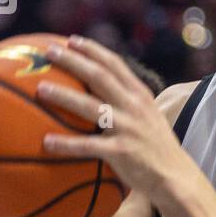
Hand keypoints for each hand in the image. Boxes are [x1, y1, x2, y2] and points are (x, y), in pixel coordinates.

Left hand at [37, 37, 191, 202]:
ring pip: (90, 107)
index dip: (92, 50)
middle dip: (73, 61)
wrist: (174, 176)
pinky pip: (88, 146)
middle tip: (49, 51)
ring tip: (41, 89)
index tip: (71, 40)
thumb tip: (95, 91)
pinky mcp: (121, 151)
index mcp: (140, 95)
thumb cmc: (155, 146)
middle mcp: (134, 106)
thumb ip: (126, 101)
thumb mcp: (147, 116)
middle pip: (99, 77)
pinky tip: (47, 142)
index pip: (114, 64)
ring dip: (64, 96)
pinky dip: (66, 144)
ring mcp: (128, 128)